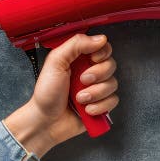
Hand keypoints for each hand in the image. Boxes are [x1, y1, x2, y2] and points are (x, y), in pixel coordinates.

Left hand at [3, 34, 119, 156]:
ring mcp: (97, 88)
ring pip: (113, 84)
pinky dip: (100, 106)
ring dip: (95, 93)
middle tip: (82, 80)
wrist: (46, 121)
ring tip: (79, 99)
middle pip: (111, 65)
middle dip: (98, 74)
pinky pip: (113, 101)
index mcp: (80, 59)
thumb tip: (100, 39)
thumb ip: (76, 45)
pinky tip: (86, 109)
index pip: (102, 47)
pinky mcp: (102, 104)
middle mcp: (91, 71)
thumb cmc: (46, 93)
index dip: (102, 52)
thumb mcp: (55, 62)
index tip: (93, 59)